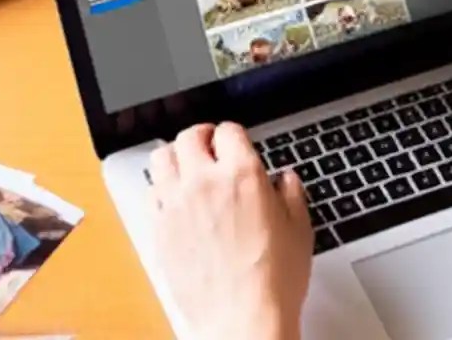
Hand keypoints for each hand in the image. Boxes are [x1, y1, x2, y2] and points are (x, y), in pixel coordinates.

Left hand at [149, 123, 312, 339]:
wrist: (242, 320)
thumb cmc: (272, 281)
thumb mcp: (299, 229)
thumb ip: (291, 194)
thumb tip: (286, 180)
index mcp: (242, 174)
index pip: (228, 130)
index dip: (234, 134)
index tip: (236, 141)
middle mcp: (204, 182)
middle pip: (189, 136)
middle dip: (201, 136)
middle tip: (209, 144)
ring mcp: (176, 205)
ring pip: (162, 158)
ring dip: (175, 156)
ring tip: (186, 165)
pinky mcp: (159, 229)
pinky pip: (151, 193)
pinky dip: (162, 188)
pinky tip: (175, 198)